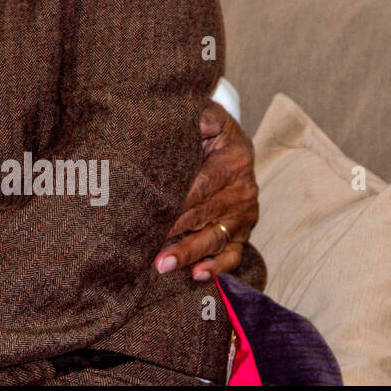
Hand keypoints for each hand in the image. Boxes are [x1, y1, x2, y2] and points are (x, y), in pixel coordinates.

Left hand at [155, 100, 258, 280]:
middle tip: (146, 248)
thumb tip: (184, 116)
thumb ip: (196, 116)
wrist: (229, 138)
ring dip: (189, 253)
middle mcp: (244, 189)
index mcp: (235, 159)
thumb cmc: (208, 126)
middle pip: (205, 215)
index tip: (147, 214)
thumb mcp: (206, 114)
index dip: (174, 202)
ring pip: (216, 238)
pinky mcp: (244, 229)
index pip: (201, 185)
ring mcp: (245, 213)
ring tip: (162, 265)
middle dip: (175, 232)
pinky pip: (233, 253)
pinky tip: (196, 276)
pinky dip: (217, 267)